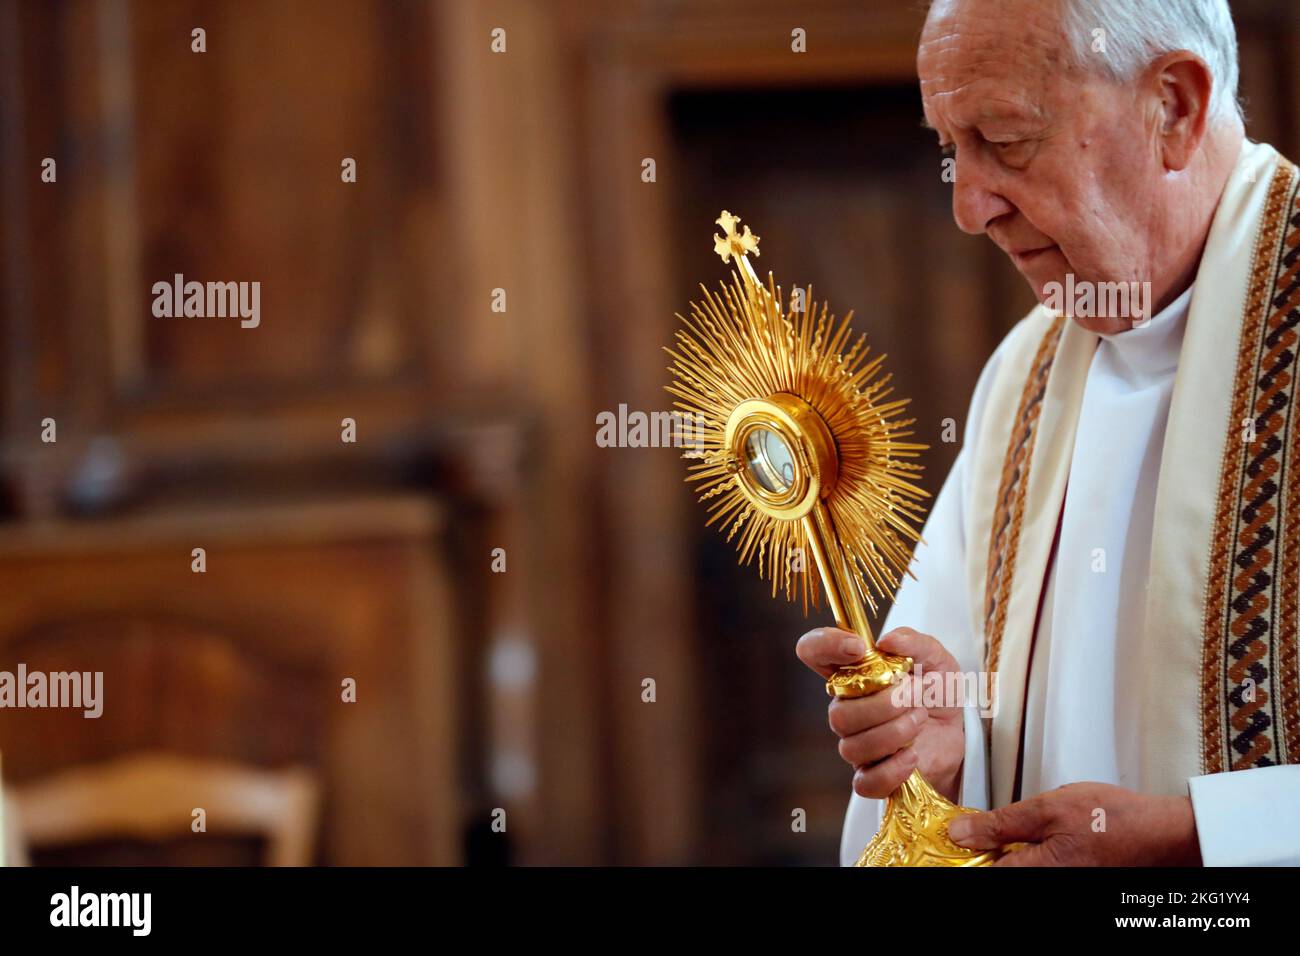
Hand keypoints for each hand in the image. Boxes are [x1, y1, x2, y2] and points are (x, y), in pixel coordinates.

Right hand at [796, 626, 965, 802]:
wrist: (958, 731)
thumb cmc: (937, 691)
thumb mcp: (937, 659)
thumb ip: (915, 643)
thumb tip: (887, 641)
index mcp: (853, 673)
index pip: (813, 651)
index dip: (825, 645)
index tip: (859, 647)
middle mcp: (846, 707)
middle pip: (838, 713)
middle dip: (884, 704)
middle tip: (916, 693)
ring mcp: (857, 743)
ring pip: (852, 746)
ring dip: (894, 732)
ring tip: (920, 718)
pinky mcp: (873, 775)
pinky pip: (865, 782)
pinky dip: (892, 770)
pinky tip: (913, 755)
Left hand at [946, 783, 1202, 865]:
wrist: (1161, 834)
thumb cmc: (1115, 820)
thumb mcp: (1049, 808)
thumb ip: (1001, 823)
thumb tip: (960, 832)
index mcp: (1037, 871)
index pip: (984, 872)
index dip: (960, 856)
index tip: (943, 842)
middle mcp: (1047, 883)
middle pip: (997, 872)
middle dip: (979, 854)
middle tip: (966, 832)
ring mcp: (1058, 881)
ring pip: (1013, 870)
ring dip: (998, 854)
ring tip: (992, 832)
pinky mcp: (1065, 876)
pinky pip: (1030, 868)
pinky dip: (1017, 856)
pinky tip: (1017, 839)